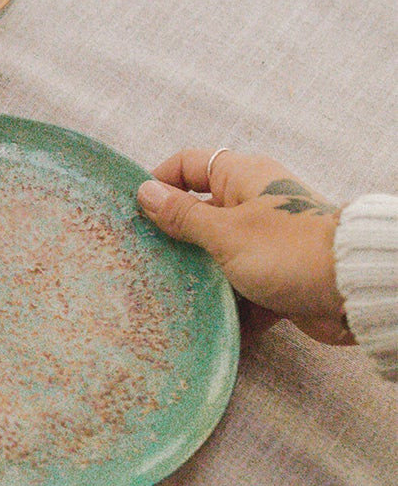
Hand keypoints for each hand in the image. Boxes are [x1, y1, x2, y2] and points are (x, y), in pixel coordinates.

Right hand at [136, 149, 352, 343]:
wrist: (353, 291)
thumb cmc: (287, 250)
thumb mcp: (225, 232)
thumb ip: (182, 215)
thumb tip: (145, 192)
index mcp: (242, 178)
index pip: (189, 165)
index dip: (159, 182)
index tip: (132, 209)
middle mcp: (252, 204)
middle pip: (200, 212)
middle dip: (172, 236)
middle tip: (140, 255)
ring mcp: (264, 242)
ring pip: (216, 253)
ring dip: (196, 274)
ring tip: (161, 290)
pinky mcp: (276, 277)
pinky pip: (239, 287)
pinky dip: (224, 303)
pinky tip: (199, 320)